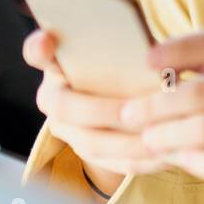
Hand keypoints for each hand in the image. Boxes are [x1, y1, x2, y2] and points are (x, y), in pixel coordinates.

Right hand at [22, 28, 170, 184]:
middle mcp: (54, 96)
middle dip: (102, 110)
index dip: (39, 47)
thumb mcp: (125, 43)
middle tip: (133, 110)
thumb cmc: (125, 55)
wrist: (124, 88)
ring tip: (159, 137)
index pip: (37, 50)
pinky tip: (165, 154)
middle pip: (65, 107)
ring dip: (127, 143)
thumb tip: (154, 50)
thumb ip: (128, 40)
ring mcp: (67, 128)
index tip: (49, 41)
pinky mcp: (89, 151)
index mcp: (57, 60)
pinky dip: (141, 161)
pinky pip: (112, 162)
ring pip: (91, 142)